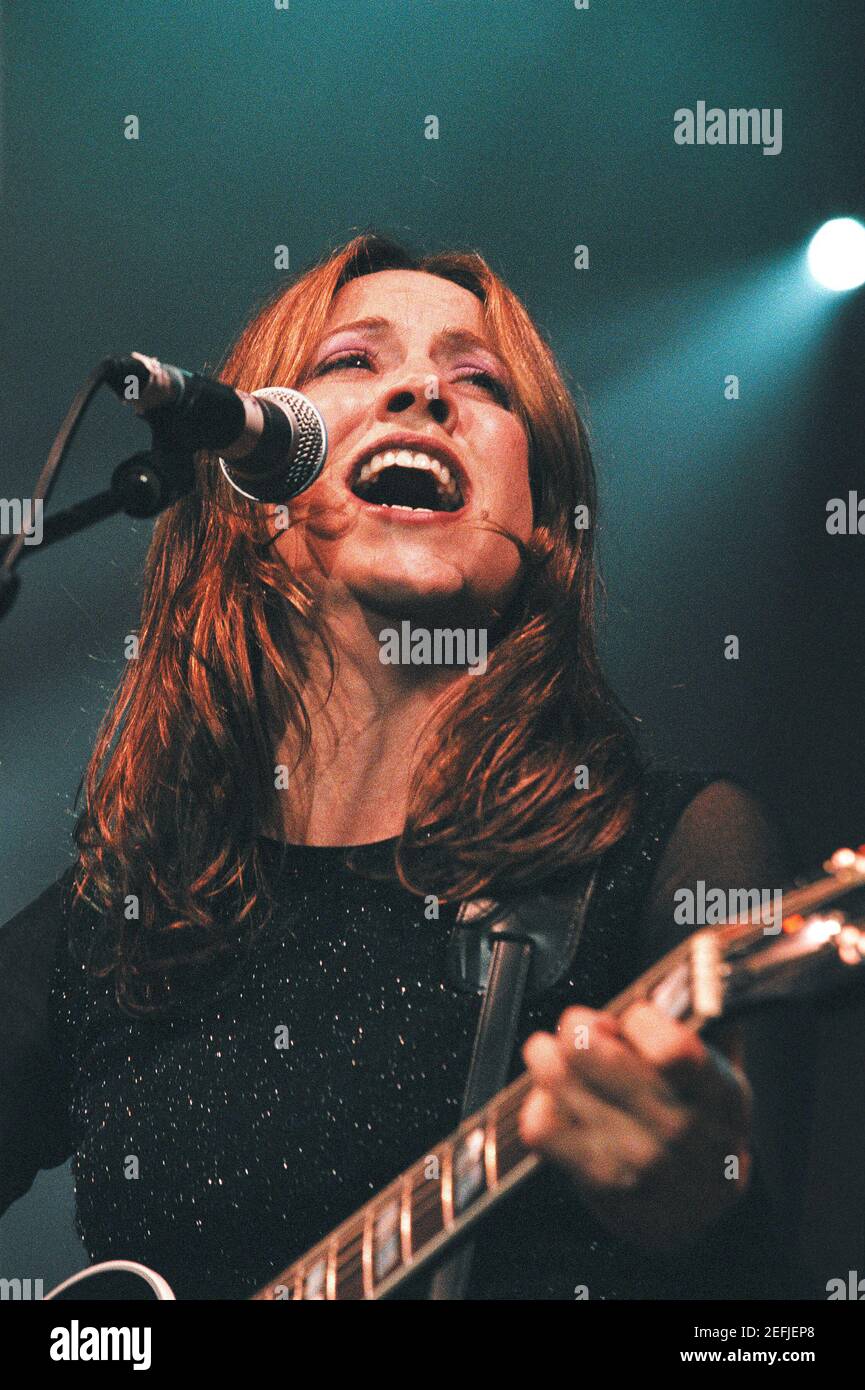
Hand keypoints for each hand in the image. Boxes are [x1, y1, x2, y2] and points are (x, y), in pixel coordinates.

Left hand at [519, 1003, 751, 1253]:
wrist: (700, 1214)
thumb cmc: (705, 1125)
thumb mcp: (720, 1074)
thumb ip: (703, 1021)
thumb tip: (690, 965)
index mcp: (717, 1092)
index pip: (671, 1047)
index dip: (638, 1019)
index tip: (632, 1017)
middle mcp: (679, 1129)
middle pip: (596, 1054)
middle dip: (578, 1026)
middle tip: (578, 1025)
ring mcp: (637, 1160)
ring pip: (560, 1081)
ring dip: (547, 1057)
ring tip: (551, 1052)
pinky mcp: (597, 1182)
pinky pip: (542, 1125)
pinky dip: (537, 1103)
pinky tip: (554, 1099)